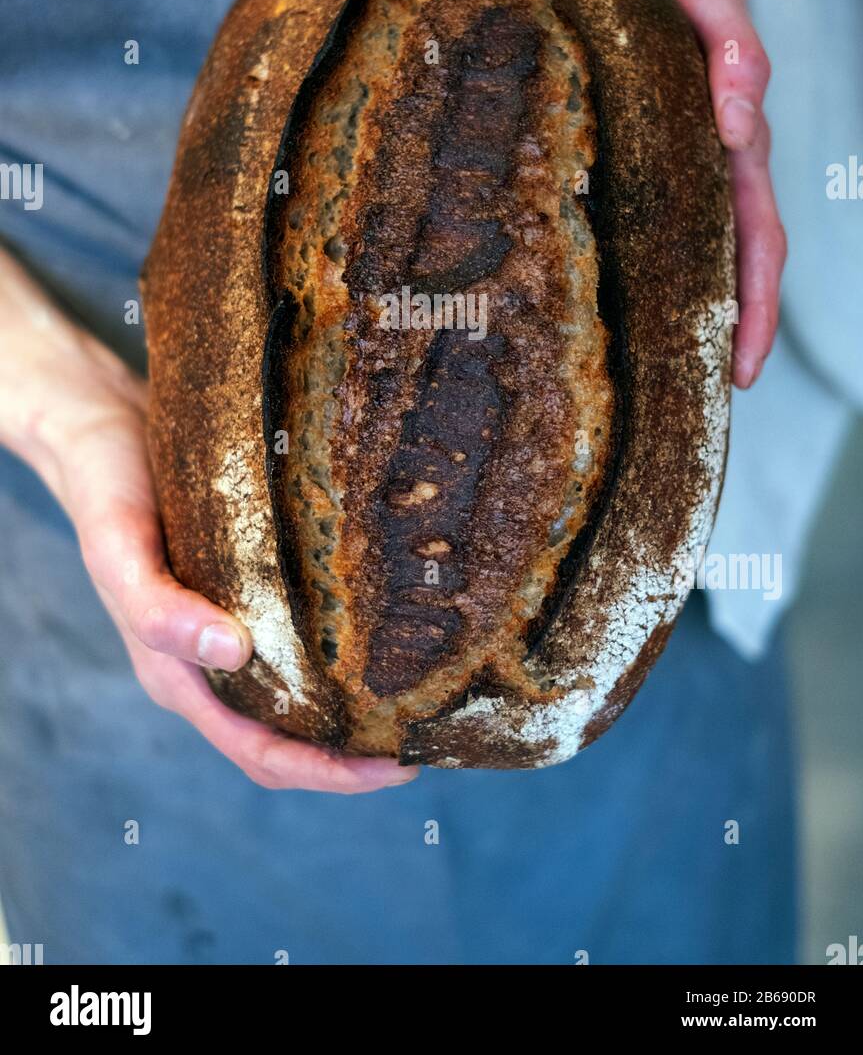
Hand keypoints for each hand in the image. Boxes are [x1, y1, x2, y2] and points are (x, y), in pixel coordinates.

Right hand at [0, 251, 417, 792]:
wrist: (103, 425)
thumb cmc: (106, 490)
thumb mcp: (118, 549)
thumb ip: (157, 610)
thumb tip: (231, 652)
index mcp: (178, 674)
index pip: (259, 750)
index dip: (326, 772)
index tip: (393, 766)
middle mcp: (213, 661)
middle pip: (292, 732)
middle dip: (356, 751)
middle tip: (424, 732)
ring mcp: (235, 622)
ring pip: (303, 686)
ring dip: (355, 704)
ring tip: (419, 691)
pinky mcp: (253, 583)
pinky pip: (305, 628)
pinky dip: (345, 643)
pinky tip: (386, 623)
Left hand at [625, 0, 786, 387]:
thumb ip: (727, 35)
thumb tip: (737, 116)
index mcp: (730, 133)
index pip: (756, 230)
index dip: (756, 297)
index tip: (744, 358)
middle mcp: (717, 158)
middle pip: (744, 254)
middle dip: (744, 322)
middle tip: (729, 386)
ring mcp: (689, 160)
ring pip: (711, 245)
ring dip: (712, 309)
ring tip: (691, 375)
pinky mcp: (655, 156)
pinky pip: (672, 220)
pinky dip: (669, 271)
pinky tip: (644, 316)